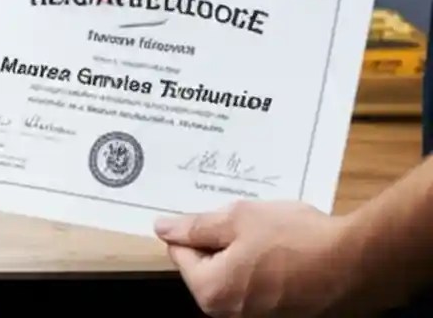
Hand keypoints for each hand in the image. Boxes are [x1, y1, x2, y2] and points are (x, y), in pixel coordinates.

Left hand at [154, 201, 372, 316]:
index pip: (179, 253)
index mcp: (209, 290)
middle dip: (220, 239)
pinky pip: (261, 282)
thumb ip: (195, 226)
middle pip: (207, 266)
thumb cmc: (296, 240)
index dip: (193, 227)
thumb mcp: (237, 219)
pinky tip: (287, 247)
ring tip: (271, 232)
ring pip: (236, 272)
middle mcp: (229, 313)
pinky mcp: (284, 313)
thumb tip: (163, 229)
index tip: (212, 213)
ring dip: (245, 250)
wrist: (358, 264)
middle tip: (245, 219)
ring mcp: (258, 316)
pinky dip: (267, 264)